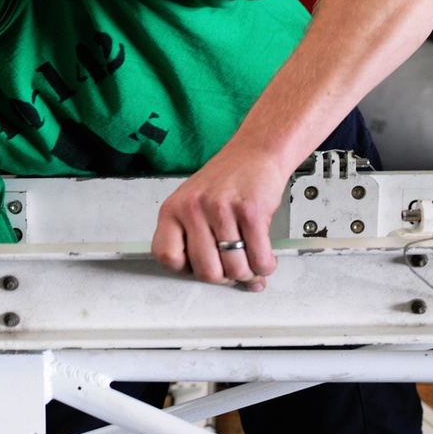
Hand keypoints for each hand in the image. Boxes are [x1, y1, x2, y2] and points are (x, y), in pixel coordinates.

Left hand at [151, 146, 285, 291]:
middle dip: (225, 278)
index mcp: (172, 210)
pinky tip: (265, 257)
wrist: (255, 153)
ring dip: (248, 273)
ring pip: (235, 268)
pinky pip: (258, 258)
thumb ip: (199, 242)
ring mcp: (220, 210)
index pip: (166, 257)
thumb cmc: (225, 180)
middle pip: (206, 271)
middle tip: (233, 270)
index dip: (186, 271)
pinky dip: (265, 266)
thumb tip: (220, 280)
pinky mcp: (250, 212)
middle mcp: (192, 209)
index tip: (200, 268)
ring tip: (251, 262)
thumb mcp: (195, 204)